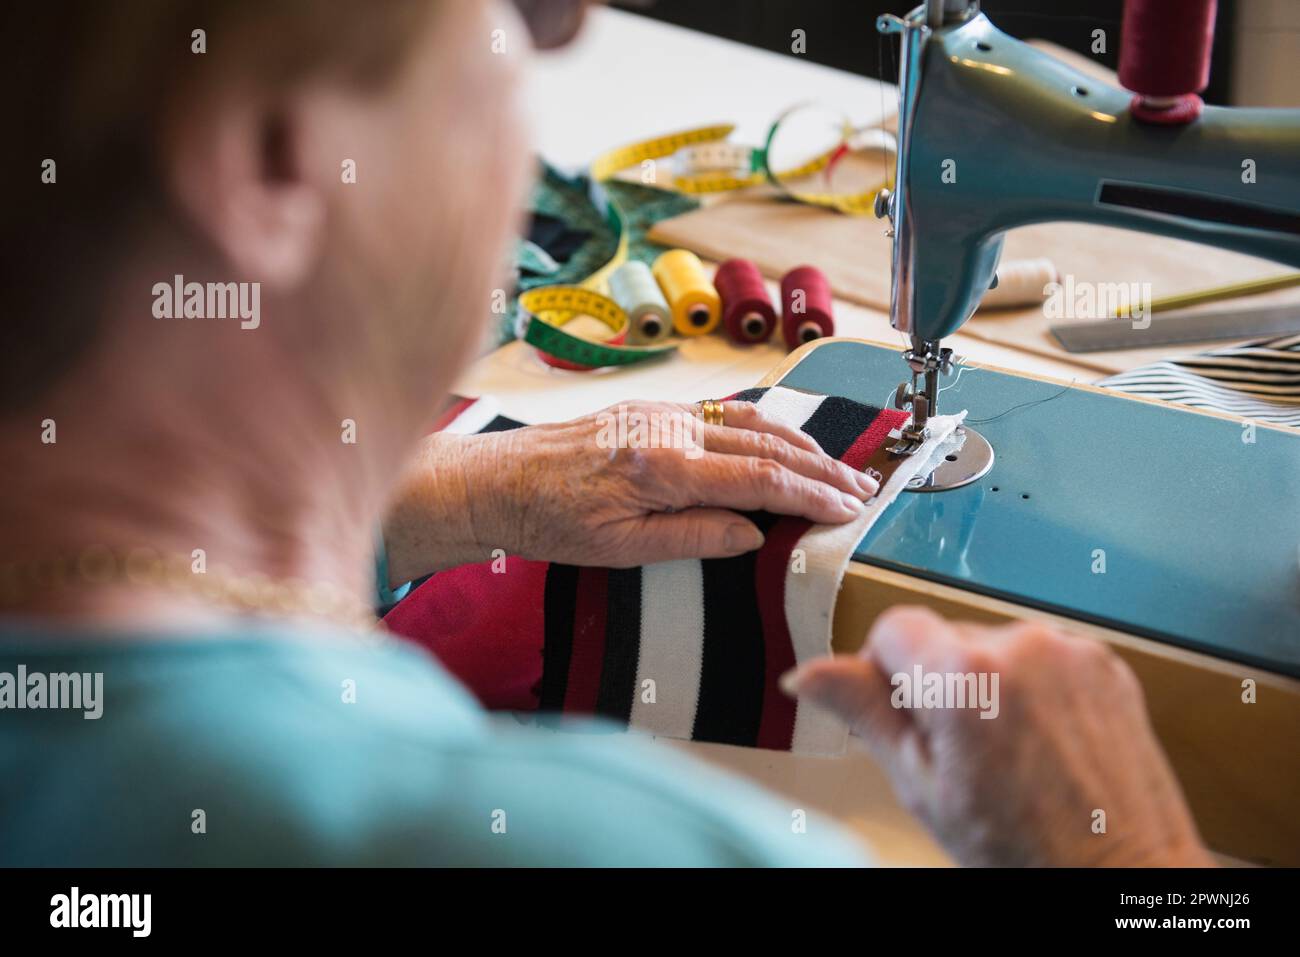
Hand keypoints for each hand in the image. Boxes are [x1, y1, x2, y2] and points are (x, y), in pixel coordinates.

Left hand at [382, 399, 877, 581]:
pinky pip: (722, 413)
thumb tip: (755, 532)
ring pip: (749, 422)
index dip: (811, 494)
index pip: (759, 479)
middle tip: (864, 489)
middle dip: (821, 468)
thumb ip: (693, 536)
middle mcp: (668, 429)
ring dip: (801, 443)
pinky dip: (764, 427)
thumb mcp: (618, 549)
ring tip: (838, 467)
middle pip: (766, 445)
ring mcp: (660, 413)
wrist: (493, 482)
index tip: (848, 508)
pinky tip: (783, 439)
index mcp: (662, 467)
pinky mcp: (650, 409)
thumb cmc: (546, 521)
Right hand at [783, 606, 1213, 866]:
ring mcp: (1068, 651)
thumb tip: (810, 675)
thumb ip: (864, 714)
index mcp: (963, 675)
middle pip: (944, 636)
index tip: (897, 709)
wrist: (1120, 875)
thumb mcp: (921, 787)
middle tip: (955, 751)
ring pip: (993, 646)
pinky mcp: (1103, 662)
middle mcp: (1020, 646)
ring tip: (1006, 752)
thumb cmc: (1025, 849)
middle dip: (938, 682)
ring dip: (988, 683)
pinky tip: (1040, 742)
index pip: (892, 626)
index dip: (883, 669)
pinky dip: (1033, 688)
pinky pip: (1042, 656)